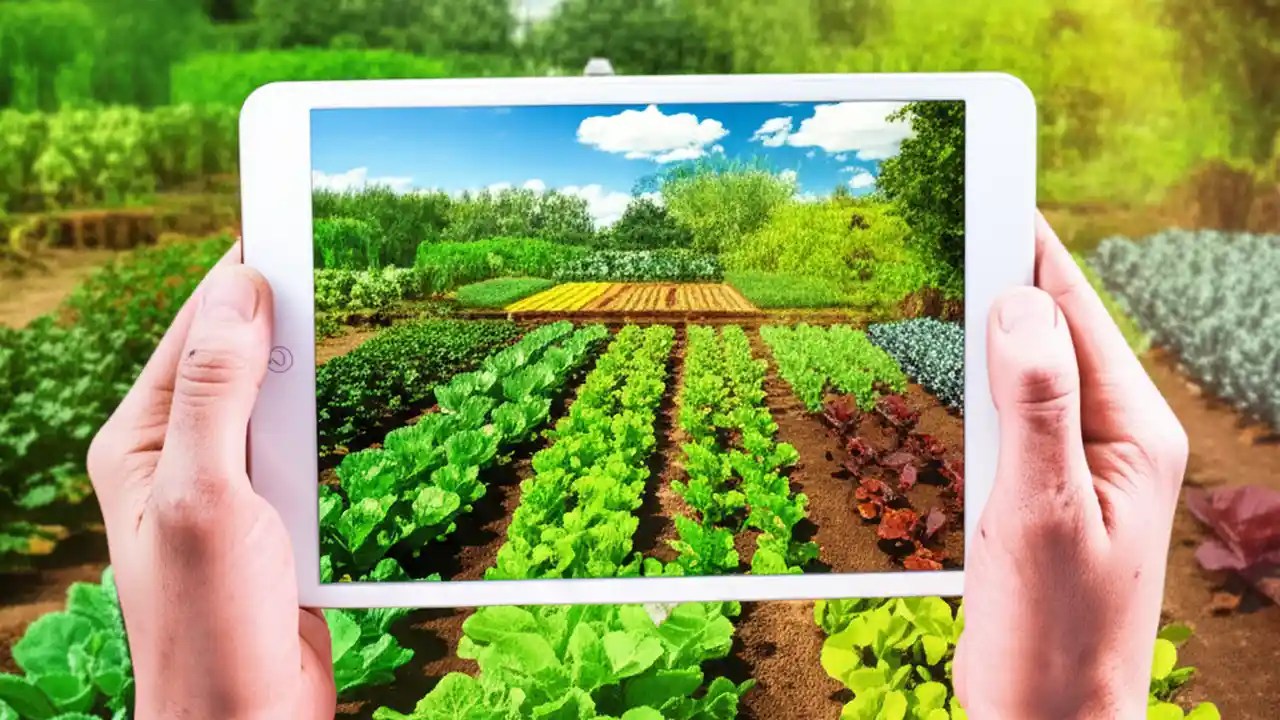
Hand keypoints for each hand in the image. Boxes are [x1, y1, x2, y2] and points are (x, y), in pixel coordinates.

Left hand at [87, 244, 335, 719]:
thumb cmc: (208, 624)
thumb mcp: (207, 495)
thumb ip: (218, 391)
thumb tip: (240, 290)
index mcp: (143, 440)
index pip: (196, 327)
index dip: (244, 269)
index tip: (291, 211)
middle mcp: (179, 453)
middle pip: (237, 353)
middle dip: (286, 307)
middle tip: (342, 253)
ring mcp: (227, 482)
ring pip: (276, 396)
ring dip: (314, 362)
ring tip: (357, 307)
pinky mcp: (272, 513)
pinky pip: (303, 443)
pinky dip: (334, 415)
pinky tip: (363, 394)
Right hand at [954, 213, 1187, 718]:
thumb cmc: (1057, 637)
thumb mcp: (1043, 515)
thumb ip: (1034, 407)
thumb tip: (1015, 305)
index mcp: (1134, 432)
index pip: (1077, 314)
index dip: (1032, 248)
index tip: (989, 188)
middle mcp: (1111, 438)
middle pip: (1051, 331)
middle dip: (1001, 275)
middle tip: (948, 217)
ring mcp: (1074, 464)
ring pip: (1025, 369)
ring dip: (983, 327)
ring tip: (941, 270)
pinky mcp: (1038, 490)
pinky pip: (1007, 412)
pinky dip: (973, 380)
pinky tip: (944, 361)